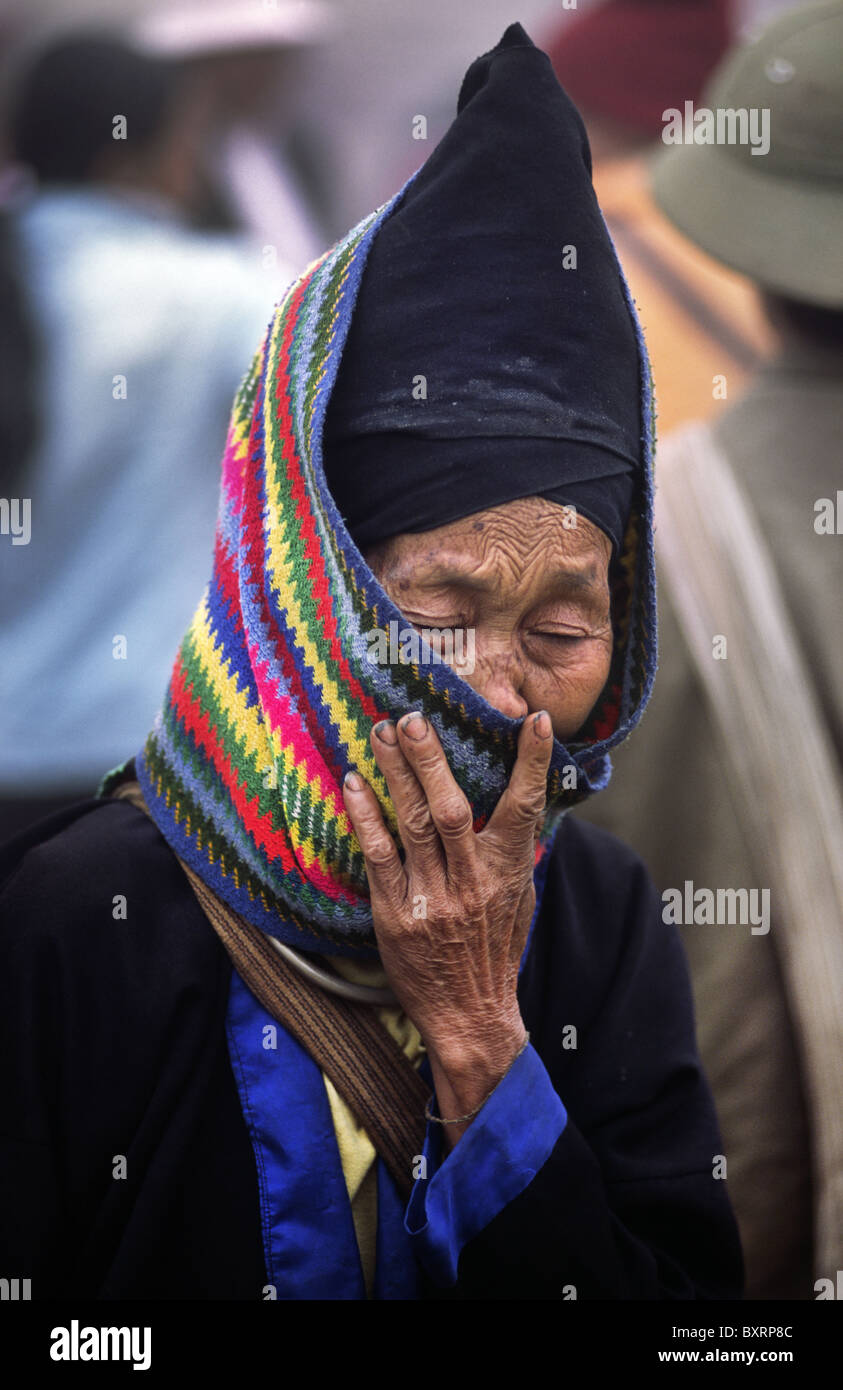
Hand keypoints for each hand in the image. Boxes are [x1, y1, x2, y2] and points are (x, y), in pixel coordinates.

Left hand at [342, 709, 552, 1144]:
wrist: (470, 1015)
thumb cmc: (494, 951)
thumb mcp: (520, 899)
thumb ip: (517, 850)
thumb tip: (524, 801)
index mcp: (508, 873)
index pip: (526, 809)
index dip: (534, 765)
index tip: (539, 722)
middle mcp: (473, 883)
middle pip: (452, 809)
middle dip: (432, 760)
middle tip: (412, 717)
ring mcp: (433, 899)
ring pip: (413, 825)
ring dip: (395, 775)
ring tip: (380, 734)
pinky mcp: (397, 915)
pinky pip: (379, 857)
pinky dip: (365, 818)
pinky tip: (353, 785)